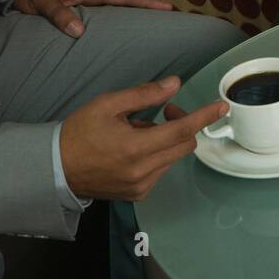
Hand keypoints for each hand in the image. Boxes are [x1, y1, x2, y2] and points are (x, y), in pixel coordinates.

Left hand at [12, 0, 172, 37]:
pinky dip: (123, 17)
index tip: (168, 7)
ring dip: (139, 13)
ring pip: (121, 7)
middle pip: (129, 2)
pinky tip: (129, 28)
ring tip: (158, 26)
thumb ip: (59, 15)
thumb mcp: (44, 3)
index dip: (146, 3)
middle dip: (151, 8)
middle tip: (174, 17)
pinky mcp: (86, 6)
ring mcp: (92, 0)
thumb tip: (79, 31)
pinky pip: (110, 12)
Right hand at [59, 76, 227, 200]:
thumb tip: (175, 84)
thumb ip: (144, 94)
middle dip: (181, 124)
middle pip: (183, 145)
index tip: (221, 107)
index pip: (181, 130)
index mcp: (135, 147)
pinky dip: (156, 156)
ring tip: (137, 133)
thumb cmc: (80, 132)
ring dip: (166, 141)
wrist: (56, 168)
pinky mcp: (137, 195)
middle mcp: (142, 171)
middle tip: (163, 111)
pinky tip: (133, 150)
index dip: (203, 117)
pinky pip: (160, 171)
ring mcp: (141, 187)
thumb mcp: (108, 104)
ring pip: (172, 158)